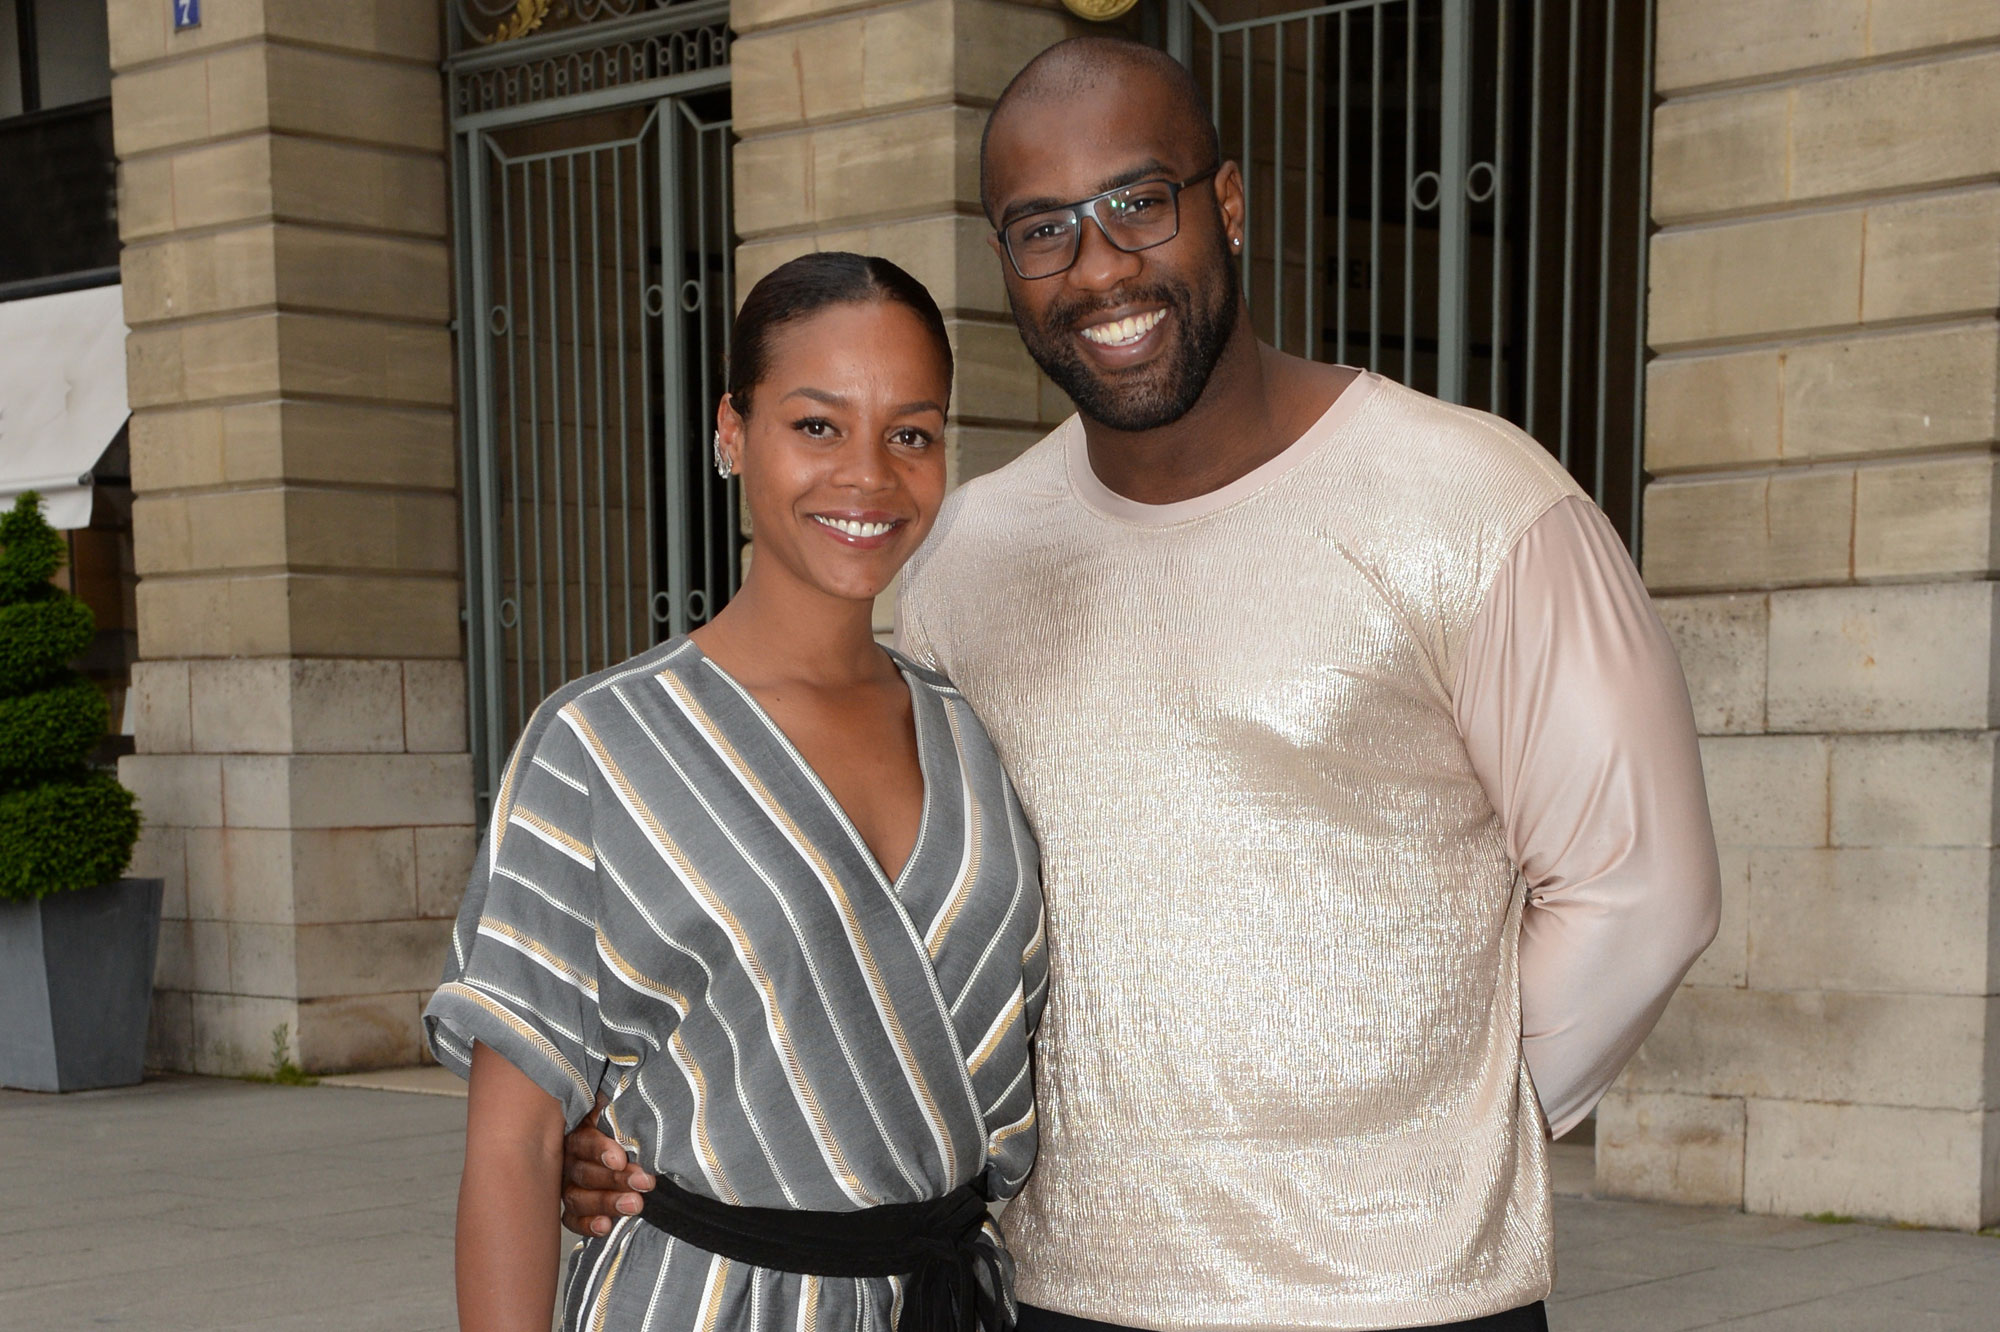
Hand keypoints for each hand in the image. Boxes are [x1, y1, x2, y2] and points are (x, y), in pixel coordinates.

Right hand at [560, 1096, 655, 1236]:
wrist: (633, 1146)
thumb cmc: (630, 1126)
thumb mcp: (626, 1112)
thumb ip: (626, 1112)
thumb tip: (636, 1108)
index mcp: (581, 1130)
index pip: (584, 1141)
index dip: (599, 1150)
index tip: (620, 1159)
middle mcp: (570, 1157)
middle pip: (583, 1172)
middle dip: (615, 1180)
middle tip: (643, 1183)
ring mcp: (569, 1182)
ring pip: (577, 1196)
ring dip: (607, 1202)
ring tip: (635, 1205)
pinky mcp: (574, 1206)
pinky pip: (572, 1218)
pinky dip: (586, 1224)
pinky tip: (605, 1226)